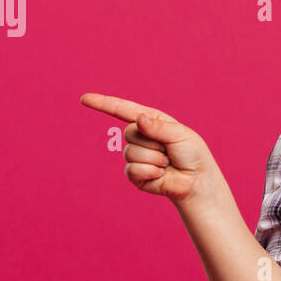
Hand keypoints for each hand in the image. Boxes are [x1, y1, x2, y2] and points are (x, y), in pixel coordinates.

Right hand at [80, 92, 218, 204]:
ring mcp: (135, 156)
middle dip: (152, 143)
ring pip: (131, 153)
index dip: (103, 104)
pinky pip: (133, 170)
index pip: (122, 110)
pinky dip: (150, 172)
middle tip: (168, 150)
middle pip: (129, 133)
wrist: (195, 181)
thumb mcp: (179, 134)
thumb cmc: (192, 154)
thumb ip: (158, 127)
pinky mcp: (134, 174)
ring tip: (166, 163)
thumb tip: (139, 119)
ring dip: (154, 159)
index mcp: (150, 121)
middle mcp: (140, 137)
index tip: (85, 99)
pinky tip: (160, 174)